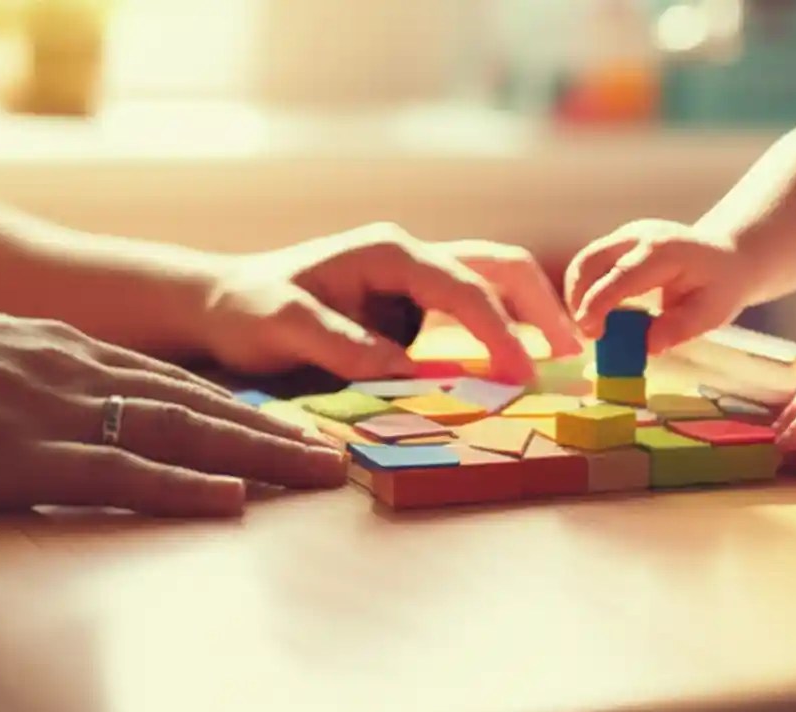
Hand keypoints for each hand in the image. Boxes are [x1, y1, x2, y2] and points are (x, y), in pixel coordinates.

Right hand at [0, 292, 347, 515]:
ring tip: (317, 473)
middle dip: (273, 432)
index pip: (175, 381)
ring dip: (258, 455)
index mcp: (69, 351)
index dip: (238, 408)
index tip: (286, 426)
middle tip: (332, 453)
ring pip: (184, 433)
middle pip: (200, 405)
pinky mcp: (27, 458)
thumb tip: (57, 396)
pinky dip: (185, 489)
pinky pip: (123, 474)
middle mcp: (82, 373)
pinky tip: (232, 503)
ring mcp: (60, 414)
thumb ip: (33, 372)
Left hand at [198, 223, 580, 382]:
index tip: (526, 372)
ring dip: (527, 320)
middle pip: (498, 269)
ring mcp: (412, 283)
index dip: (500, 330)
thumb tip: (404, 371)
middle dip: (541, 306)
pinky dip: (496, 339)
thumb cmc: (247, 308)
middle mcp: (410, 259)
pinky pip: (465, 317)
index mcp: (389, 252)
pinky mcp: (409, 308)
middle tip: (573, 354)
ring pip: (491, 287)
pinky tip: (508, 375)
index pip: (463, 287)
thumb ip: (340, 343)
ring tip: (558, 365)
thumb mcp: (282, 325)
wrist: (222, 303)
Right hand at [564, 219, 756, 352]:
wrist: (726, 255)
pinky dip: (584, 290)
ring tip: (590, 326)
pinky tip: (596, 313)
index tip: (590, 333)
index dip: (598, 304)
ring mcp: (625, 235)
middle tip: (588, 334)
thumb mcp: (712, 313)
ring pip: (583, 261)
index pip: (621, 276)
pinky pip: (589, 264)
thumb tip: (648, 346)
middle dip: (578, 299)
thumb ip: (680, 328)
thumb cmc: (720, 285)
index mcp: (664, 252)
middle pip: (590, 261)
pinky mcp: (617, 242)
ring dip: (576, 296)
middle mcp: (638, 236)